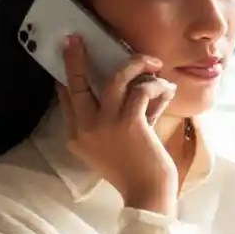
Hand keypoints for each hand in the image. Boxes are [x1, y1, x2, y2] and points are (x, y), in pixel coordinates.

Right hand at [57, 35, 179, 215]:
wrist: (147, 194)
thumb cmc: (136, 172)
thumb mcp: (119, 144)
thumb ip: (120, 118)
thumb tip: (136, 89)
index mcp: (77, 136)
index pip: (67, 98)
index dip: (68, 76)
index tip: (69, 57)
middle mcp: (86, 129)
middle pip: (76, 83)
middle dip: (75, 58)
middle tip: (76, 38)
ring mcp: (106, 125)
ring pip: (115, 79)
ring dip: (135, 64)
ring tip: (151, 60)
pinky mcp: (129, 124)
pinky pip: (141, 91)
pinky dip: (156, 85)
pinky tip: (167, 87)